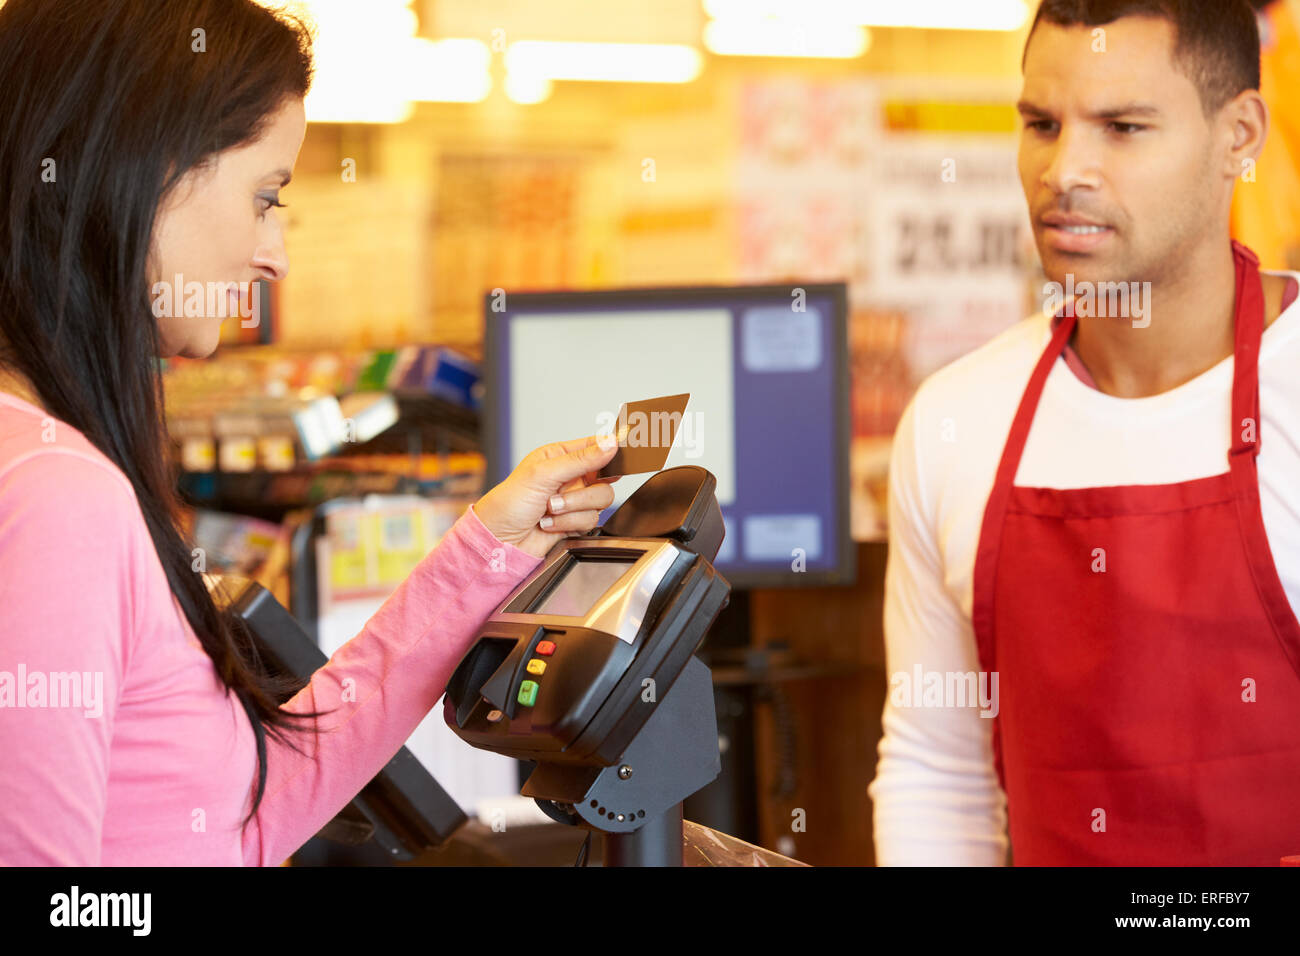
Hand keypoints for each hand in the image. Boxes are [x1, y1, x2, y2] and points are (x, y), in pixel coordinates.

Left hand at [474, 433, 620, 559]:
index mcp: (560, 456)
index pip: (595, 446)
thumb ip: (580, 459)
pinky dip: (568, 523)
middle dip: (581, 494)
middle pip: (605, 480)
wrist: (498, 540)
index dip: (609, 451)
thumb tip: (610, 444)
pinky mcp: (574, 522)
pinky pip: (591, 521)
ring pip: (600, 502)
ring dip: (572, 510)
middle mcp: (570, 477)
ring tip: (549, 511)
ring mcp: (573, 500)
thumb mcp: (543, 474)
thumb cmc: (508, 503)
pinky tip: (549, 524)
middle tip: (558, 496)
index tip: (614, 458)